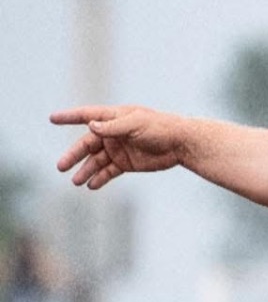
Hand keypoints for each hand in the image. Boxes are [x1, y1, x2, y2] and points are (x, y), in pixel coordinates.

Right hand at [51, 105, 186, 189]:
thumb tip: (91, 126)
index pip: (87, 116)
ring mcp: (119, 149)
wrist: (181, 144)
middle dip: (74, 155)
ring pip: (96, 160)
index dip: (70, 117)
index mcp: (114, 117)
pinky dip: (100, 178)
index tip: (52, 118)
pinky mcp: (127, 163)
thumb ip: (113, 127)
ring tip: (76, 181)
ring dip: (85, 170)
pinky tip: (91, 186)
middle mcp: (113, 133)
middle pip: (87, 144)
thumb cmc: (160, 128)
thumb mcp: (136, 124)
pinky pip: (109, 171)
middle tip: (61, 166)